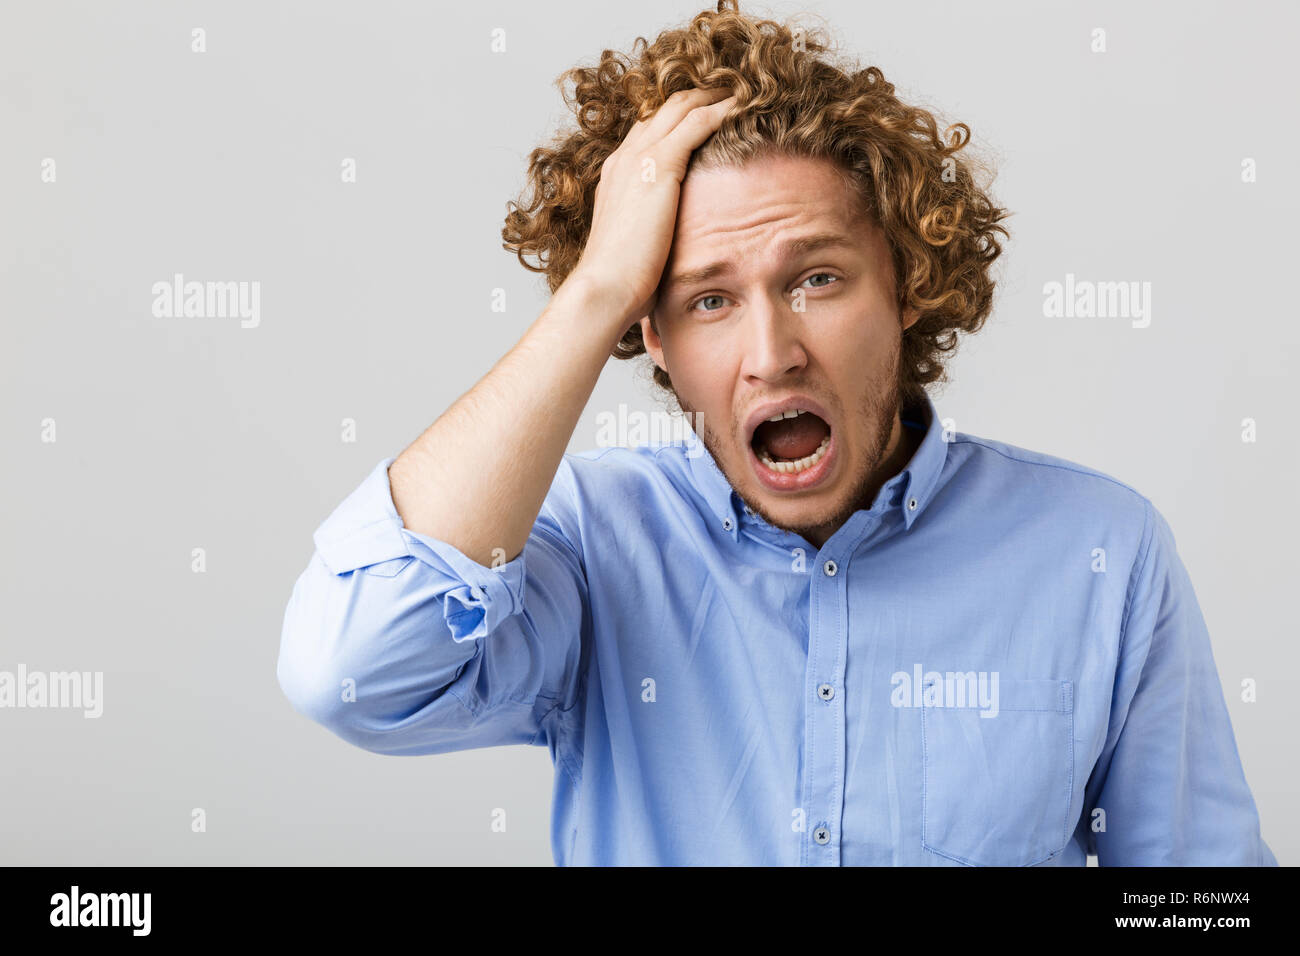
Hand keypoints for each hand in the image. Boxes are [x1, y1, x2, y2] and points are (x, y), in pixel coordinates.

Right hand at [566, 87, 736, 332]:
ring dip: (713, 96)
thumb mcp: (637, 249)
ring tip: (743, 91)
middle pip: (664, 110)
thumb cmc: (621, 282)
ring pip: (681, 107)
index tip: (705, 117)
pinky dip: (720, 110)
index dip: (678, 120)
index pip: (649, 132)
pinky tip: (743, 107)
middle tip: (730, 93)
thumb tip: (670, 254)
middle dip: (698, 98)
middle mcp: (625, 159)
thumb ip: (652, 236)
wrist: (605, 287)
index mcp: (617, 177)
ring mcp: (640, 158)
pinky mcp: (659, 165)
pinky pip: (696, 123)